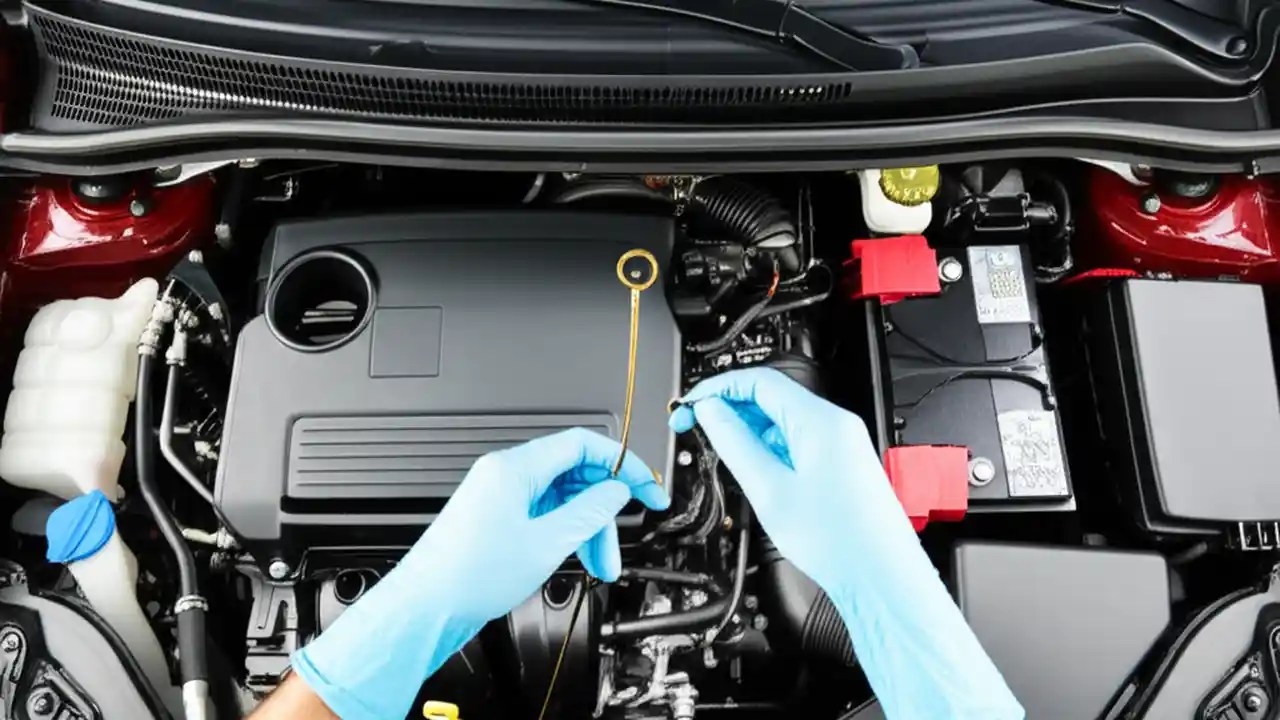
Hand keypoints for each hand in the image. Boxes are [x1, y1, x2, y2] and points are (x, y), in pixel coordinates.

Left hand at [292, 428, 668, 719]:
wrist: (425, 609)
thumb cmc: (468, 576)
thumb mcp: (546, 543)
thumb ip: (588, 512)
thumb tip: (616, 491)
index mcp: (515, 468)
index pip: (582, 444)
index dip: (621, 463)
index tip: (645, 485)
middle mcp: (506, 475)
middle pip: (575, 474)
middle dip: (605, 508)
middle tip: (623, 538)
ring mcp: (500, 497)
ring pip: (562, 498)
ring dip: (588, 528)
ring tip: (601, 564)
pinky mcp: (497, 519)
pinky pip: (544, 514)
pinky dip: (566, 534)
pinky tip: (576, 558)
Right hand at [670, 368, 1022, 719]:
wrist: (880, 575)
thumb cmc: (838, 540)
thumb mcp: (769, 489)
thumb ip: (734, 443)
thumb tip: (710, 413)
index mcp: (819, 421)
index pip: (759, 381)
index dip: (719, 387)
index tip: (692, 403)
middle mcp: (835, 425)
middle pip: (771, 397)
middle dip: (730, 408)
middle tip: (697, 427)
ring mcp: (841, 443)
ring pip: (782, 421)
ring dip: (748, 430)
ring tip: (724, 455)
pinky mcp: (841, 462)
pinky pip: (797, 441)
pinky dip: (769, 448)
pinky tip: (755, 471)